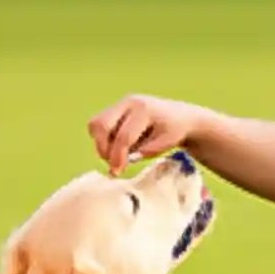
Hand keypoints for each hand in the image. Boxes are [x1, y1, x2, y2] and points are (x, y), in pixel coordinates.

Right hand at [87, 94, 213, 175]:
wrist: (179, 116)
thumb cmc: (174, 131)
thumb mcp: (168, 142)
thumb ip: (149, 150)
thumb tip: (128, 159)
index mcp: (145, 110)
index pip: (124, 136)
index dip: (118, 156)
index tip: (117, 171)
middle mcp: (129, 102)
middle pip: (101, 124)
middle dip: (103, 148)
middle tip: (113, 165)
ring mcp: (120, 104)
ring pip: (95, 124)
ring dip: (101, 144)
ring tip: (116, 157)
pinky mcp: (114, 109)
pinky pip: (97, 124)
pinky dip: (102, 139)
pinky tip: (116, 147)